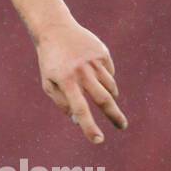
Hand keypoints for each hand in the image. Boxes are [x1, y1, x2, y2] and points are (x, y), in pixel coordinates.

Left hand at [35, 21, 127, 143]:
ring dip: (110, 97)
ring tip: (105, 98)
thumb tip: (77, 120)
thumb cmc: (51, 62)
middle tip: (122, 126)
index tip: (98, 140)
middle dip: (114, 116)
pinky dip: (106, 78)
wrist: (55, 30)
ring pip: (109, 87)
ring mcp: (93, 61)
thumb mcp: (48, 83)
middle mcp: (81, 72)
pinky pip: (110, 73)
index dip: (89, 126)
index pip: (80, 109)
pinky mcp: (102, 53)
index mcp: (66, 81)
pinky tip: (95, 72)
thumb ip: (62, 102)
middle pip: (103, 99)